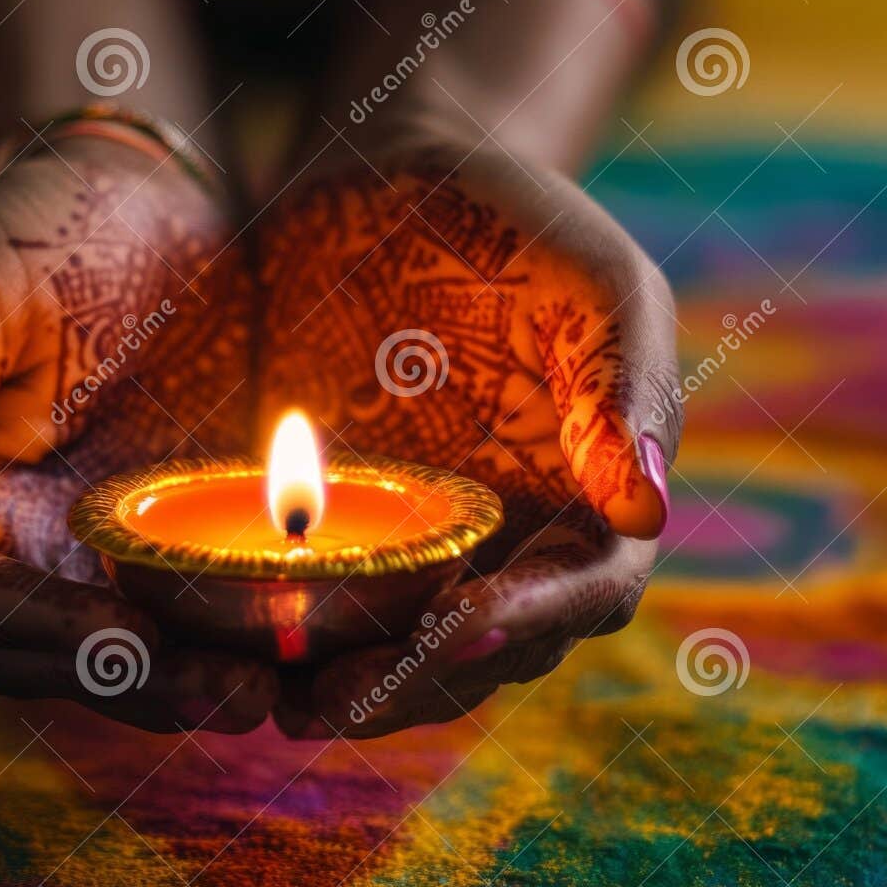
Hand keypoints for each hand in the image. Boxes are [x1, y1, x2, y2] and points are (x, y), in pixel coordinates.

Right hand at [0, 137, 275, 732]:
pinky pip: (200, 621)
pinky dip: (242, 650)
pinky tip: (310, 658)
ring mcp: (99, 558)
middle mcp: (14, 548)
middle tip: (225, 690)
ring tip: (267, 694)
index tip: (123, 630)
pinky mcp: (180, 551)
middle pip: (44, 658)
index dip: (29, 627)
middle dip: (130, 683)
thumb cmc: (39, 229)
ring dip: (189, 689)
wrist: (145, 202)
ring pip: (126, 661)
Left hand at [256, 139, 680, 737]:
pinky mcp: (347, 536)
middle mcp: (518, 543)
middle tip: (340, 699)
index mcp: (597, 497)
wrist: (390, 185)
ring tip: (287, 702)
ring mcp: (431, 549)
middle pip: (489, 651)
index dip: (530, 619)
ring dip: (357, 690)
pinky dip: (297, 640)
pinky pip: (332, 607)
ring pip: (408, 654)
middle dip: (420, 683)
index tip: (460, 623)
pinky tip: (239, 652)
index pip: (586, 591)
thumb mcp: (586, 276)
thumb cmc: (511, 221)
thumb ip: (622, 380)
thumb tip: (647, 509)